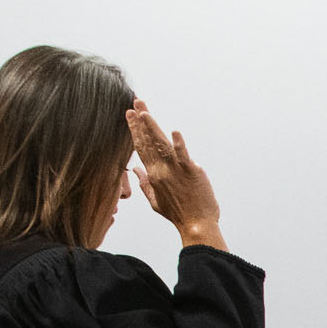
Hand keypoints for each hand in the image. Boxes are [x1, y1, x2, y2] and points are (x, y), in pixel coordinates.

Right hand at [127, 102, 224, 247]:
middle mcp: (162, 170)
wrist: (197, 224)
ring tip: (145, 112)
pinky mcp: (192, 171)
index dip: (135, 130)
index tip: (130, 114)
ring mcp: (177, 170)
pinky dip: (179, 144)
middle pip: (149, 142)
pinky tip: (174, 132)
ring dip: (153, 128)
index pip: (141, 147)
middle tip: (135, 103)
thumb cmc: (178, 213)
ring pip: (163, 145)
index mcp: (153, 175)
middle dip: (140, 122)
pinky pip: (184, 155)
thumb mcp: (156, 200)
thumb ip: (144, 183)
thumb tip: (135, 169)